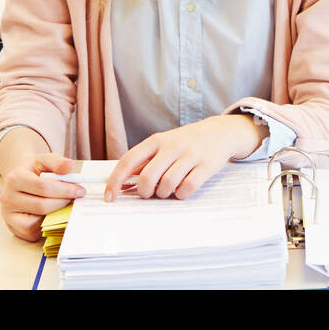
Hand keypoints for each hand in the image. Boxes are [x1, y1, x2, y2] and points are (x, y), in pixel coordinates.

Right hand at [0, 153, 84, 241]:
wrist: (18, 182)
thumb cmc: (33, 172)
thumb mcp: (44, 161)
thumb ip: (57, 162)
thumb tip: (70, 166)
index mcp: (15, 178)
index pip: (43, 187)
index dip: (65, 190)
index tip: (79, 190)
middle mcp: (8, 197)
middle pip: (42, 205)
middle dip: (63, 202)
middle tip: (76, 198)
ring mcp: (8, 215)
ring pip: (37, 221)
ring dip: (55, 214)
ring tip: (64, 205)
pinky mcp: (12, 227)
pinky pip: (32, 231)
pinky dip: (44, 224)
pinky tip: (51, 214)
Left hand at [105, 115, 265, 201]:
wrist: (219, 132)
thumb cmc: (185, 143)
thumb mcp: (163, 145)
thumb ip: (144, 162)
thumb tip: (121, 184)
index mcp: (156, 140)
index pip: (129, 160)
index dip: (115, 180)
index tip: (110, 197)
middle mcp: (172, 146)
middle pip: (148, 177)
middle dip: (145, 192)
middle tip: (150, 193)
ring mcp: (190, 155)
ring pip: (167, 184)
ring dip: (164, 194)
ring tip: (168, 189)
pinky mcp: (206, 166)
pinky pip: (187, 188)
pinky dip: (181, 194)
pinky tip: (182, 190)